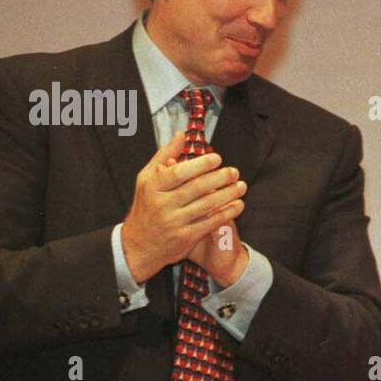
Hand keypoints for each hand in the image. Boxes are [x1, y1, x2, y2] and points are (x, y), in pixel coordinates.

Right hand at [120, 130, 246, 282]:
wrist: (139, 246)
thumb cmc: (146, 206)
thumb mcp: (146, 179)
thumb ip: (164, 156)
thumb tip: (181, 135)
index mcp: (152, 187)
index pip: (179, 173)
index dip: (200, 165)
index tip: (217, 158)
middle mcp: (162, 204)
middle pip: (195, 188)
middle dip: (219, 178)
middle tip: (235, 171)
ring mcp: (174, 222)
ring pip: (206, 206)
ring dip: (227, 195)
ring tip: (241, 186)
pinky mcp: (185, 238)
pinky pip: (210, 223)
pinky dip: (226, 213)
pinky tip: (238, 205)